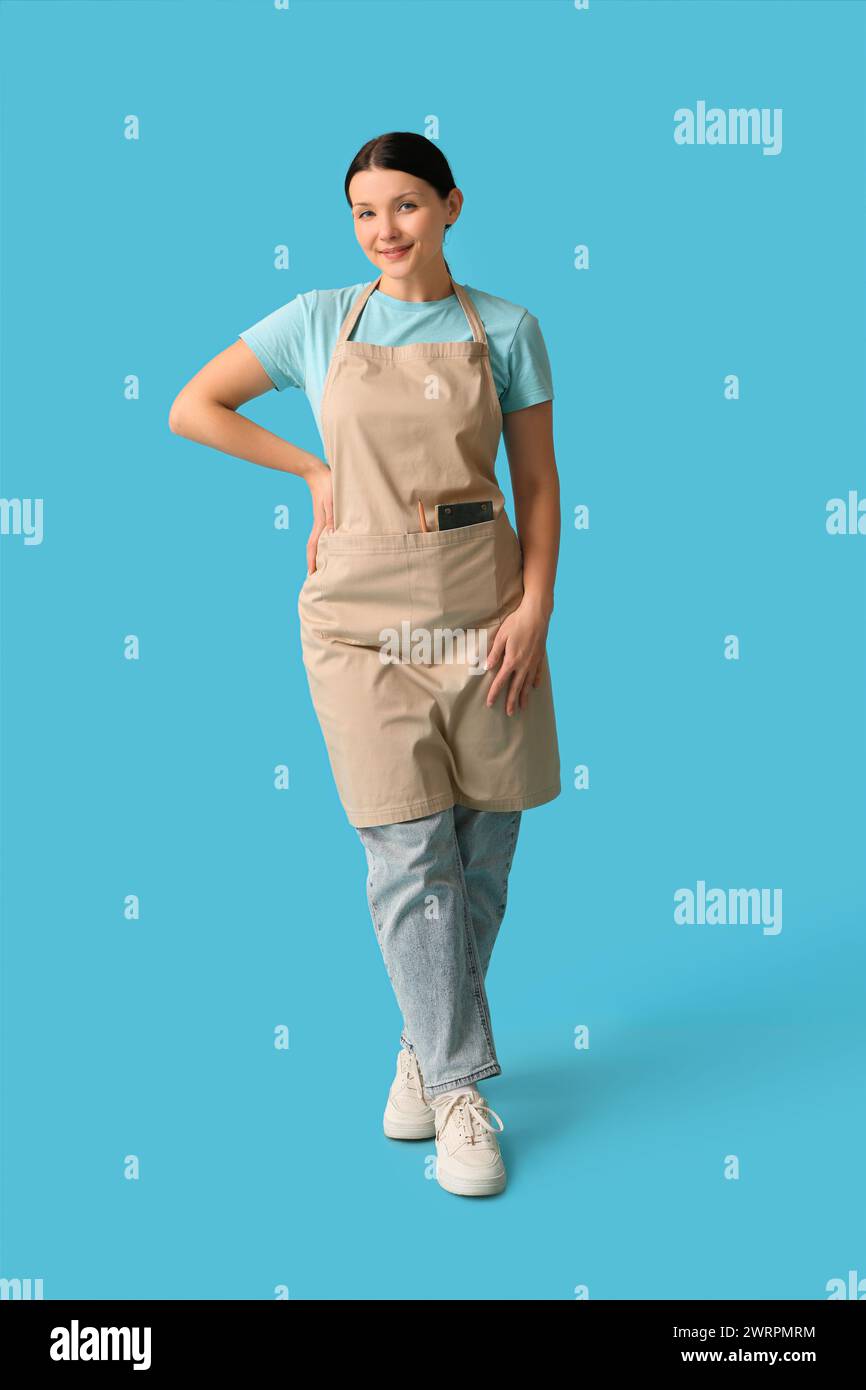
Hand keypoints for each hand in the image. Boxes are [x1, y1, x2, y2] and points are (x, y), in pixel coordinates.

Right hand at [305, 461, 333, 574]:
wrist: (318, 472)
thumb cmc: (327, 485)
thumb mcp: (331, 501)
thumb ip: (332, 517)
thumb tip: (332, 535)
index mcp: (320, 524)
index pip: (313, 547)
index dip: (312, 561)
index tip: (311, 575)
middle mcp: (320, 525)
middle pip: (314, 548)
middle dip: (314, 562)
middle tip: (316, 578)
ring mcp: (322, 521)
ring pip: (319, 542)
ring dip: (319, 554)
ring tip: (323, 566)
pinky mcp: (326, 516)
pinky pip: (324, 535)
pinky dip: (325, 544)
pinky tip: (330, 546)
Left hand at [483, 598, 549, 715]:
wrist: (537, 615)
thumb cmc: (517, 623)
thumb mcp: (501, 636)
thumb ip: (494, 653)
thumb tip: (487, 667)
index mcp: (511, 661)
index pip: (500, 681)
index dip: (494, 693)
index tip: (490, 703)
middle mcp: (523, 665)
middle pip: (516, 687)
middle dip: (511, 701)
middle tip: (509, 713)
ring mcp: (533, 662)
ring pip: (528, 684)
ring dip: (524, 696)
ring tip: (523, 707)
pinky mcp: (540, 657)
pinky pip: (537, 673)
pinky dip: (535, 681)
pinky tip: (534, 687)